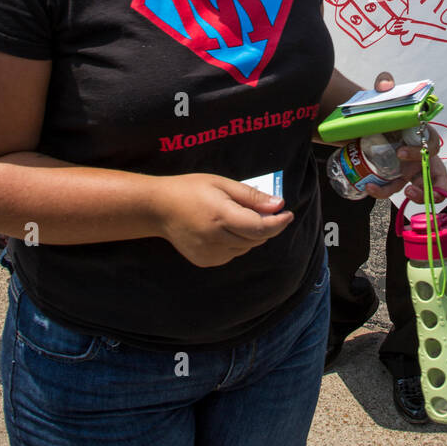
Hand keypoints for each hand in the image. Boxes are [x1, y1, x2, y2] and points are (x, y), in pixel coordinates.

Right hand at [153, 172, 293, 266]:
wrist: (158, 208)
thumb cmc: (191, 190)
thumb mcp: (222, 184)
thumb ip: (251, 197)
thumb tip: (279, 204)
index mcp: (220, 216)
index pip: (259, 227)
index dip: (278, 223)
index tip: (288, 214)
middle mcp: (216, 238)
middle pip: (256, 239)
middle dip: (265, 226)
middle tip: (264, 210)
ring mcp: (210, 253)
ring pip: (246, 248)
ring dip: (250, 234)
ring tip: (236, 216)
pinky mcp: (206, 261)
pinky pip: (233, 254)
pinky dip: (237, 243)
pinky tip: (223, 229)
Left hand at [366, 73, 446, 200]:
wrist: (360, 122)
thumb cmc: (379, 109)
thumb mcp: (382, 95)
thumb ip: (385, 84)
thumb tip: (385, 84)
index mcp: (420, 134)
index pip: (433, 143)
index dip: (423, 150)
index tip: (400, 152)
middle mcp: (420, 153)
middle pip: (438, 173)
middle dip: (434, 185)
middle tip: (413, 184)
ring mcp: (409, 168)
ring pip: (424, 188)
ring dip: (420, 195)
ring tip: (406, 193)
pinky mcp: (394, 177)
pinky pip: (394, 189)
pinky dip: (384, 192)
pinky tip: (369, 188)